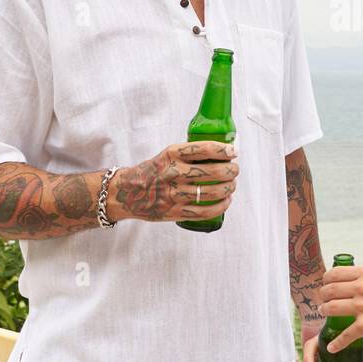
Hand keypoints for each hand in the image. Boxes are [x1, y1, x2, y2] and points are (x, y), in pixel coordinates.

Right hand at [111, 141, 238, 222]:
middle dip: (231, 171)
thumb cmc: (153, 171)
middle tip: (235, 170)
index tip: (233, 151)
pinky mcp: (174, 212)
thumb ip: (189, 155)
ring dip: (228, 188)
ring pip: (212, 192)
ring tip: (232, 185)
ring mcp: (174, 194)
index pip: (204, 149)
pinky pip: (204, 212)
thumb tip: (221, 154)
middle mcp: (173, 173)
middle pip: (213, 172)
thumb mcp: (167, 155)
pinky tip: (226, 201)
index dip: (223, 150)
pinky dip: (220, 206)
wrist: (127, 192)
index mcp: (172, 155)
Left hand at [317, 265, 362, 352]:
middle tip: (323, 300)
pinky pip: (343, 335)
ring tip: (325, 314)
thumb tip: (358, 279)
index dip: (326, 280)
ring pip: (330, 309)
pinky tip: (332, 347)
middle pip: (329, 290)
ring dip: (324, 313)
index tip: (326, 285)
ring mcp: (362, 307)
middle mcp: (362, 288)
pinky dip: (336, 343)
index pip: (335, 273)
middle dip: (322, 296)